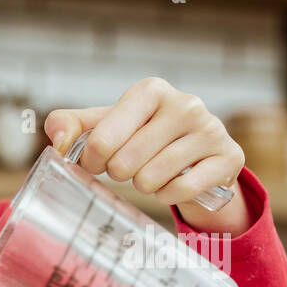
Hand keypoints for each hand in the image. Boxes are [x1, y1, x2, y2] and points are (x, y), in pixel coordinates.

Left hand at [44, 76, 251, 233]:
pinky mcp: (228, 156)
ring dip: (143, 185)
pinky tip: (172, 182)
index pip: (102, 140)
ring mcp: (211, 129)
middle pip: (124, 164)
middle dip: (119, 174)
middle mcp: (184, 103)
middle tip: (129, 167)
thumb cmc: (141, 136)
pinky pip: (180, 191)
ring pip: (151, 179)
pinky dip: (168, 195)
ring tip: (151, 172)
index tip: (98, 161)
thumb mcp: (105, 125)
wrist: (197, 153)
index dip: (92, 161)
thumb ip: (70, 125)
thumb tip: (58, 140)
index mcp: (149, 91)